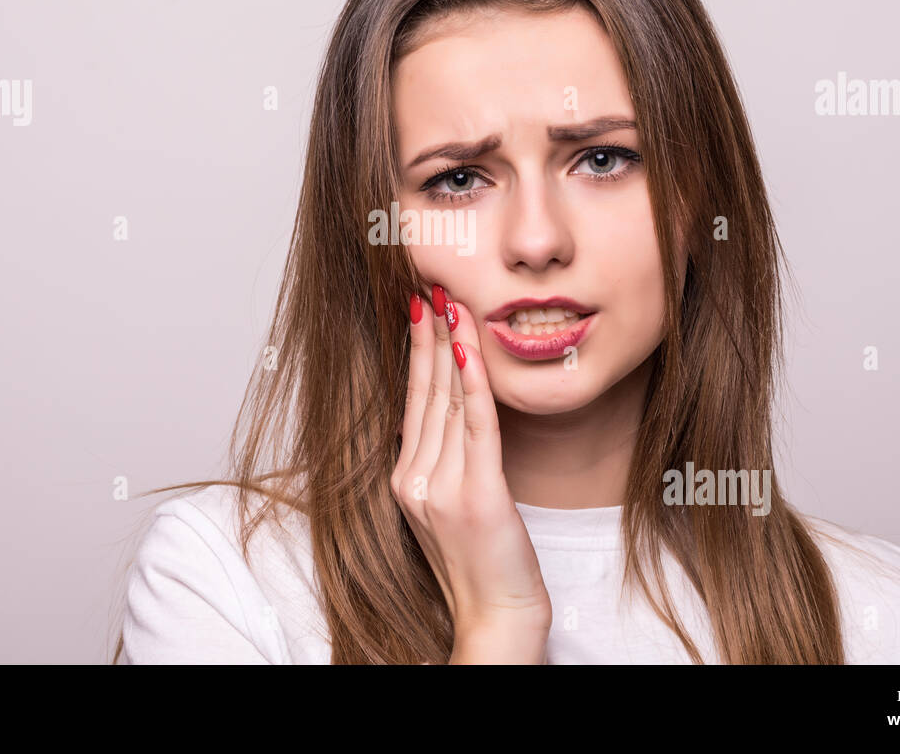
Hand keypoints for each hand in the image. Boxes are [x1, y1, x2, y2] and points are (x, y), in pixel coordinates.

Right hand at [391, 285, 552, 661]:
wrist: (496, 613)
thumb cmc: (480, 559)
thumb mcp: (446, 504)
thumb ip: (440, 458)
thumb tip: (446, 407)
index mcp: (404, 478)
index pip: (411, 399)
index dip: (416, 351)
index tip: (420, 308)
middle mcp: (413, 479)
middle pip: (424, 393)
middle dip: (430, 335)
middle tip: (432, 285)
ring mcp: (441, 488)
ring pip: (447, 402)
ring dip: (452, 347)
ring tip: (453, 304)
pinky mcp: (477, 496)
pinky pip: (475, 428)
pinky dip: (473, 386)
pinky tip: (470, 351)